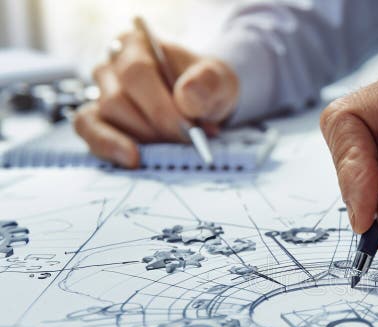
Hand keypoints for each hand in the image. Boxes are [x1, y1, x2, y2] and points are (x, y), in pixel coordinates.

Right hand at [74, 31, 238, 167]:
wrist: (202, 107)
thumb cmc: (205, 88)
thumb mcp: (219, 80)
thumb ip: (208, 83)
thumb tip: (187, 96)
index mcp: (136, 45)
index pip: (137, 73)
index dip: (160, 107)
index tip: (187, 130)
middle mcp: (111, 67)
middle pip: (117, 100)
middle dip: (155, 128)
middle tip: (186, 144)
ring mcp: (99, 93)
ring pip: (106, 119)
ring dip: (142, 140)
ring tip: (175, 146)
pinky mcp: (95, 120)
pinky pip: (89, 132)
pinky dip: (109, 148)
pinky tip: (133, 160)